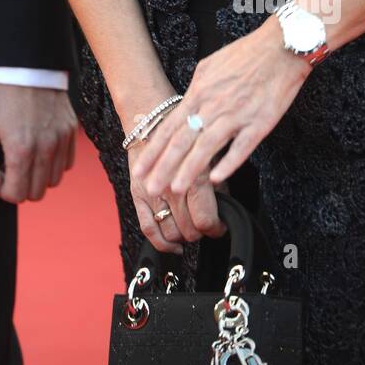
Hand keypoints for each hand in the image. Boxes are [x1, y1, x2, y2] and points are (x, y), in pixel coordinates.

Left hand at [0, 83, 76, 202]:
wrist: (23, 61)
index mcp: (20, 149)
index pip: (16, 195)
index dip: (3, 190)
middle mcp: (45, 148)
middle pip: (36, 192)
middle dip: (20, 186)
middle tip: (9, 166)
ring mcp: (61, 139)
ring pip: (54, 181)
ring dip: (38, 177)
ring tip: (24, 158)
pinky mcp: (71, 130)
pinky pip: (67, 163)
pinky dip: (54, 164)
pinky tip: (40, 150)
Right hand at [129, 137, 229, 254]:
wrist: (151, 117)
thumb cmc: (184, 134)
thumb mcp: (210, 153)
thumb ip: (218, 181)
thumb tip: (226, 207)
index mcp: (193, 177)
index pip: (205, 220)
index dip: (217, 228)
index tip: (221, 225)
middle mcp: (171, 187)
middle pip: (190, 230)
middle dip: (202, 231)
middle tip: (207, 223)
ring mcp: (153, 193)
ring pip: (172, 232)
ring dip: (185, 236)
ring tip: (192, 227)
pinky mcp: (138, 194)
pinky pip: (148, 228)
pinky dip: (162, 243)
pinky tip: (174, 246)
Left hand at [130, 20, 309, 199]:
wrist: (280, 48)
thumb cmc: (246, 54)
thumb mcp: (209, 66)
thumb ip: (196, 89)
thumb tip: (185, 105)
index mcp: (198, 93)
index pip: (168, 128)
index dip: (152, 151)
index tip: (139, 169)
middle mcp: (212, 106)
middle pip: (182, 141)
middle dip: (163, 167)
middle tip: (149, 188)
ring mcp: (236, 115)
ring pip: (206, 147)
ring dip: (189, 170)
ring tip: (175, 190)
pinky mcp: (260, 123)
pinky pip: (241, 147)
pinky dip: (228, 163)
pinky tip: (216, 179)